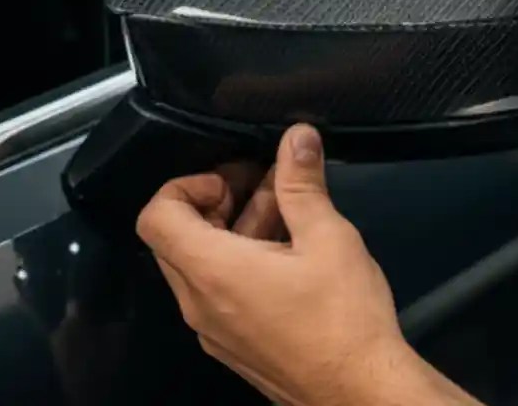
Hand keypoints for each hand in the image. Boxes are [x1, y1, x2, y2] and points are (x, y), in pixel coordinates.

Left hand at [136, 124, 479, 405]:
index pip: (156, 215)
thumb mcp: (328, 237)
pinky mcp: (234, 346)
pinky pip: (218, 294)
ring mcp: (213, 331)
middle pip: (175, 237)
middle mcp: (199, 304)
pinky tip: (292, 254)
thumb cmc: (344, 319)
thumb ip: (302, 183)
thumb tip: (297, 136)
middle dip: (217, 202)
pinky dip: (241, 263)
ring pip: (200, 266)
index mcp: (212, 272)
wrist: (361, 393)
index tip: (234, 179)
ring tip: (289, 213)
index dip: (187, 184)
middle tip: (264, 186)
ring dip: (235, 231)